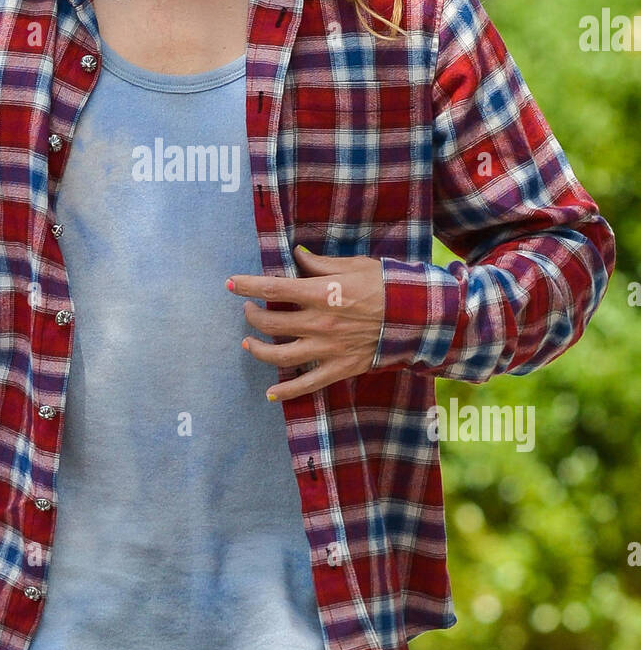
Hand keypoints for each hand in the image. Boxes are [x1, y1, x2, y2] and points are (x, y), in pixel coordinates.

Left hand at [227, 246, 385, 400]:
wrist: (418, 316)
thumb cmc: (386, 285)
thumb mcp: (353, 265)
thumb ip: (320, 263)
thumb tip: (296, 255)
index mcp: (320, 293)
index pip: (272, 289)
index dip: (247, 286)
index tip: (231, 283)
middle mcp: (318, 322)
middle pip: (270, 323)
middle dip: (252, 315)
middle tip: (249, 310)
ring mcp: (327, 349)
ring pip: (279, 355)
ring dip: (258, 349)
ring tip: (249, 343)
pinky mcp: (339, 368)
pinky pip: (307, 384)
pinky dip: (286, 391)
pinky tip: (270, 393)